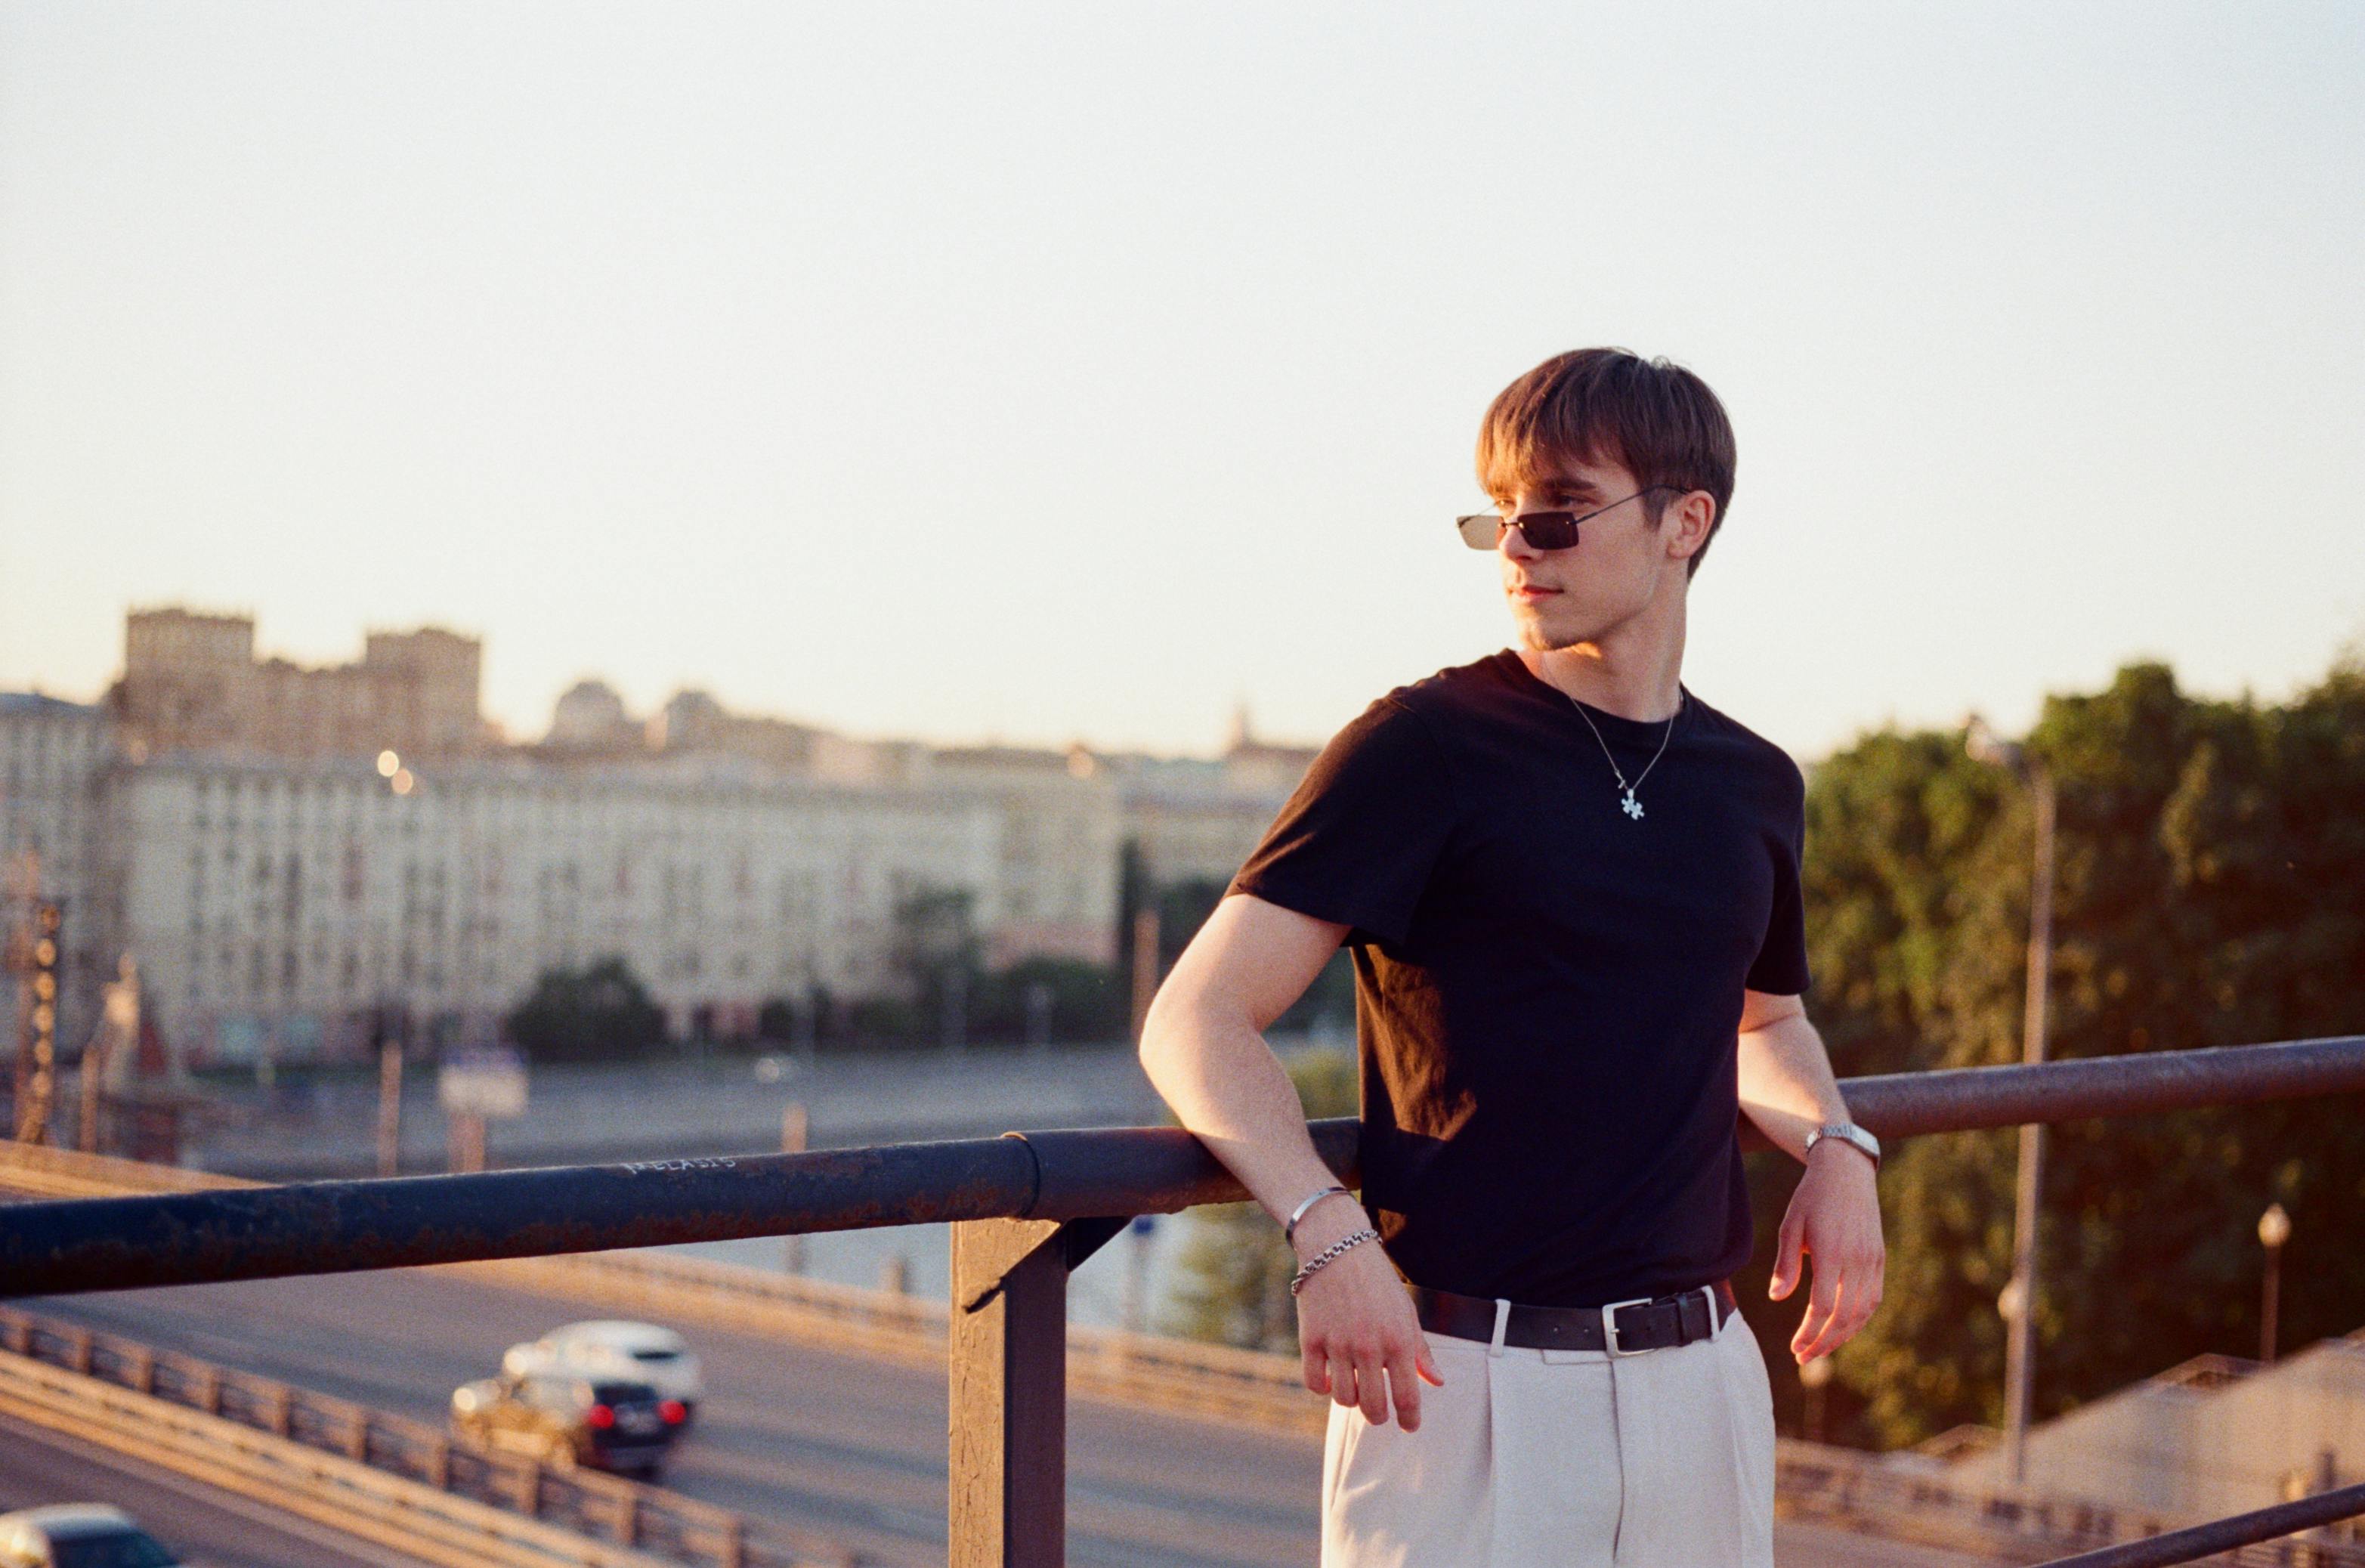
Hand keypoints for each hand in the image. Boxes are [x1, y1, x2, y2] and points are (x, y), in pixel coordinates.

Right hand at [1291, 1207, 1443, 1429]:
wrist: (1337, 1247)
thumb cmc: (1377, 1282)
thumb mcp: (1406, 1312)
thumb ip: (1420, 1351)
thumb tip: (1437, 1382)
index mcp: (1398, 1340)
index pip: (1406, 1397)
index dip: (1410, 1419)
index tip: (1410, 1427)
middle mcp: (1368, 1346)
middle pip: (1374, 1407)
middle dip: (1380, 1416)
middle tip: (1380, 1413)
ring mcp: (1337, 1344)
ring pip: (1344, 1399)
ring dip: (1352, 1401)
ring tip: (1356, 1389)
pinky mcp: (1310, 1339)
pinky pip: (1315, 1383)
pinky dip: (1323, 1387)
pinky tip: (1331, 1378)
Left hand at [1769, 1141, 1884, 1363]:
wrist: (1847, 1172)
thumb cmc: (1811, 1198)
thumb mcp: (1790, 1225)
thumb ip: (1786, 1264)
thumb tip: (1777, 1298)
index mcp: (1831, 1252)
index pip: (1822, 1307)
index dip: (1809, 1332)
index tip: (1794, 1348)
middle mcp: (1856, 1260)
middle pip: (1844, 1316)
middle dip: (1824, 1342)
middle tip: (1804, 1357)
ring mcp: (1872, 1260)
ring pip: (1862, 1312)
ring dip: (1842, 1336)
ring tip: (1821, 1348)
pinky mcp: (1879, 1259)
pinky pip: (1873, 1298)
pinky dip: (1859, 1318)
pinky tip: (1843, 1327)